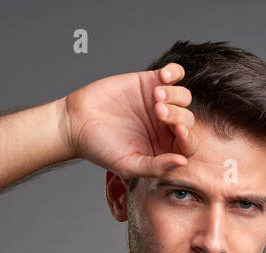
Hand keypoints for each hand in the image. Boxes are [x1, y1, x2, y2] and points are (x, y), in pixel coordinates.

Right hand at [63, 61, 196, 178]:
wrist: (77, 123)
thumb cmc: (100, 148)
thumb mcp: (128, 165)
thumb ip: (156, 167)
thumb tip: (181, 162)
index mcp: (164, 149)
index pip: (188, 145)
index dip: (188, 138)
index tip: (178, 131)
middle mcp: (165, 127)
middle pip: (187, 119)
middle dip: (177, 115)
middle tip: (158, 112)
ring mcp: (159, 103)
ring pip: (183, 97)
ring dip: (175, 95)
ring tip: (155, 96)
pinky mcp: (149, 82)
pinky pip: (174, 74)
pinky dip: (175, 72)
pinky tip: (165, 76)